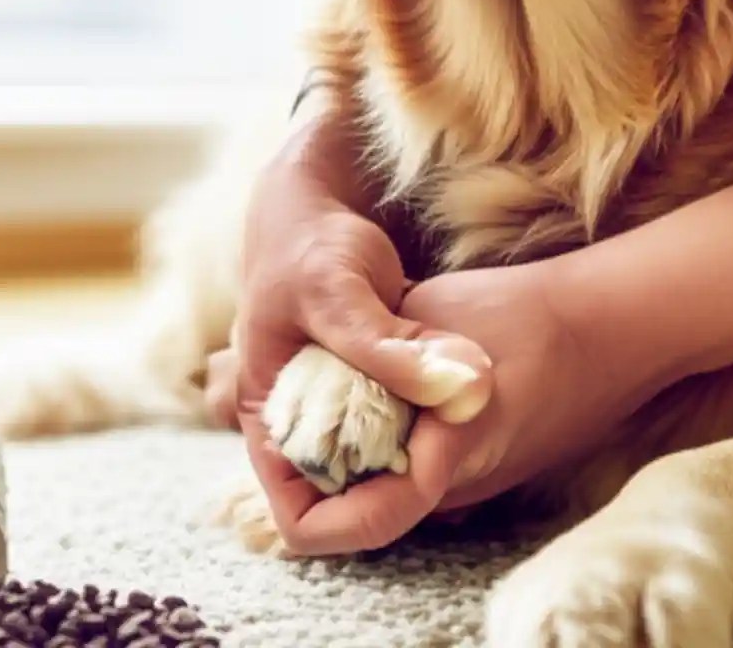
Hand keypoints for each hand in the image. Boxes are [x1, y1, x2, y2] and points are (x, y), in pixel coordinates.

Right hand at [203, 113, 491, 553]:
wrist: (318, 207)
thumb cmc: (309, 248)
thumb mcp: (340, 294)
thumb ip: (391, 348)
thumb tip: (464, 392)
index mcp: (269, 426)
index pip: (298, 520)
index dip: (355, 524)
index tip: (418, 487)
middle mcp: (300, 436)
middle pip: (349, 511)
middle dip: (401, 499)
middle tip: (452, 455)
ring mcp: (338, 420)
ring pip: (383, 481)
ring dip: (423, 466)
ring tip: (460, 428)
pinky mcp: (374, 399)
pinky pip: (406, 442)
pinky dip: (435, 433)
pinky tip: (462, 403)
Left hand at [210, 259, 648, 554]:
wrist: (616, 320)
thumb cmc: (522, 316)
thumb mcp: (420, 325)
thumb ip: (364, 359)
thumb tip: (311, 377)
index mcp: (436, 468)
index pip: (341, 528)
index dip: (289, 499)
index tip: (271, 448)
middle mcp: (455, 490)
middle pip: (357, 508)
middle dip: (313, 468)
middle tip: (290, 412)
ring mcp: (478, 479)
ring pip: (387, 484)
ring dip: (350, 448)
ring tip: (329, 387)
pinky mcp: (492, 458)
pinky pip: (419, 462)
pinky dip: (387, 434)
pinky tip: (382, 384)